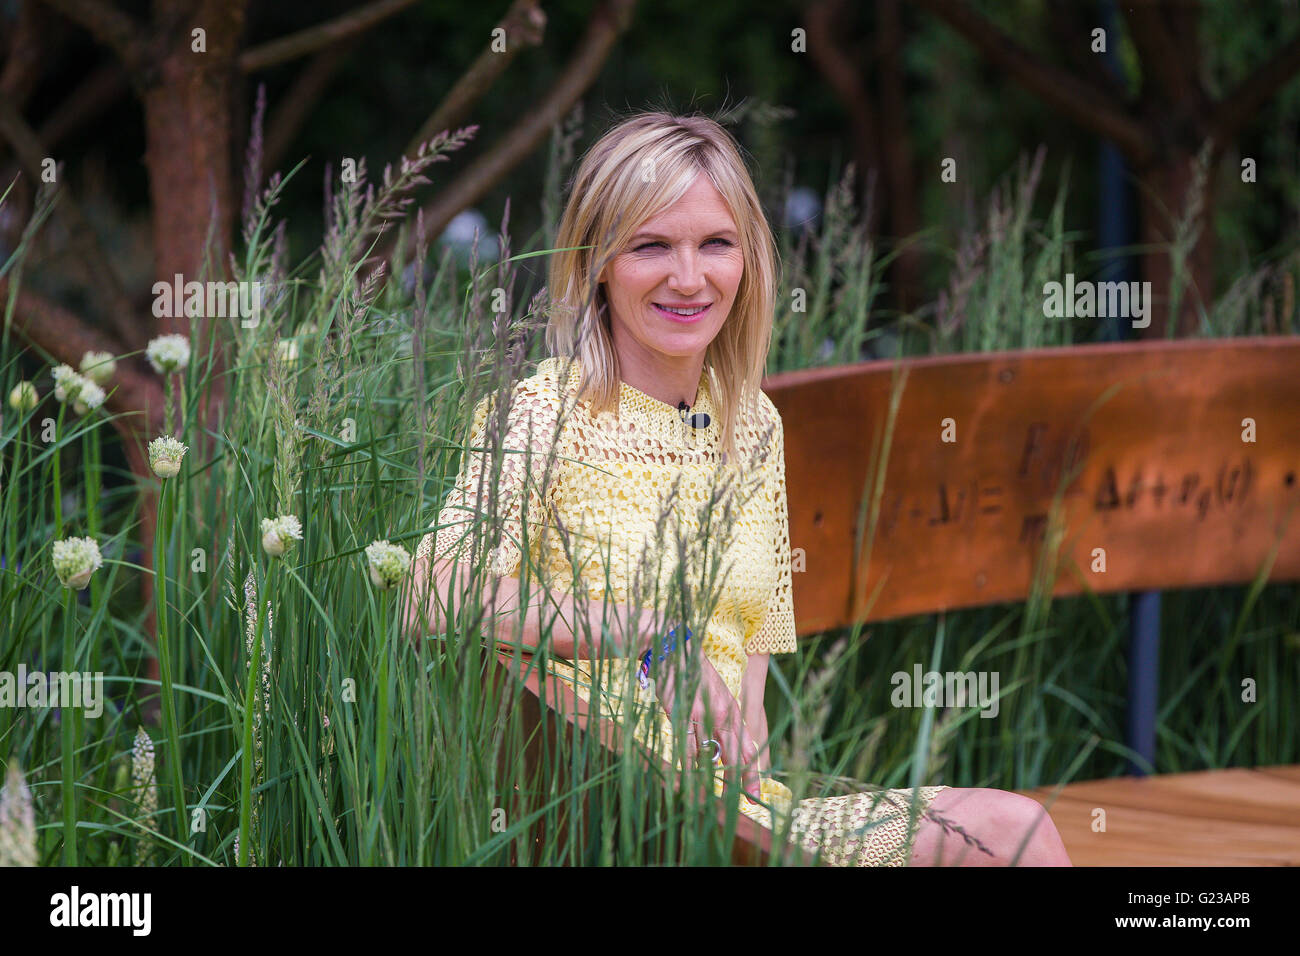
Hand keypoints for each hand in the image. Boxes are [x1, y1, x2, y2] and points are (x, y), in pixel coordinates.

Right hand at [651, 644, 762, 802]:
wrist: (676, 651)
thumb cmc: (696, 677)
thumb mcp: (719, 698)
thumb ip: (725, 723)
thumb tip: (730, 752)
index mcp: (733, 711)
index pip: (748, 747)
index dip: (753, 773)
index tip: (755, 794)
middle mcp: (723, 714)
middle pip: (735, 755)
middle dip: (739, 781)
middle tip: (745, 802)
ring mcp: (702, 714)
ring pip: (708, 754)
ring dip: (709, 776)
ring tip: (709, 795)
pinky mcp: (682, 714)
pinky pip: (687, 746)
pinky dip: (689, 763)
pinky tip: (689, 776)